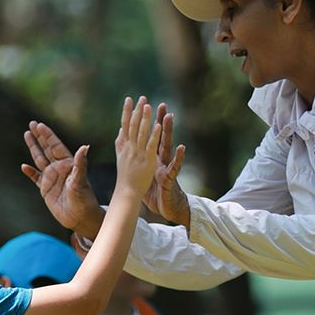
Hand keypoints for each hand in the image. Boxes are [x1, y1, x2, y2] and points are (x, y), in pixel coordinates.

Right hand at [22, 121, 98, 231]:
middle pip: (46, 149)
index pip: (56, 146)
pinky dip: (30, 172)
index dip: (48, 135)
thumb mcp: (81, 181)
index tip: (40, 125)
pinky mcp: (46, 189)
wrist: (80, 217)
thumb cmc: (84, 199)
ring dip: (33, 148)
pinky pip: (35, 178)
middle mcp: (59, 169)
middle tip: (31, 123)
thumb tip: (85, 147)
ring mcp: (51, 178)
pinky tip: (24, 166)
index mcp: (68, 164)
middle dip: (39, 136)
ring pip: (39, 159)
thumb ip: (80, 164)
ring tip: (27, 135)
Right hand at [114, 96, 160, 196]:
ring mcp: (137, 154)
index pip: (125, 126)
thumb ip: (121, 143)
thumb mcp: (121, 157)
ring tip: (148, 106)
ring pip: (141, 133)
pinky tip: (158, 125)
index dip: (126, 112)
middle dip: (137, 111)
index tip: (129, 99)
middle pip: (132, 126)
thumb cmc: (125, 177)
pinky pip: (151, 146)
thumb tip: (120, 130)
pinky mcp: (147, 161)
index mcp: (123, 147)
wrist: (126, 193)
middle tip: (142, 97)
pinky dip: (154, 135)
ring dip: (145, 119)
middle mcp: (129, 148)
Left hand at [144, 104, 188, 226]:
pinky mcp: (170, 178)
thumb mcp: (146, 174)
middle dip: (160, 122)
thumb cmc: (157, 192)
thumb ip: (141, 162)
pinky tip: (182, 148)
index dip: (148, 125)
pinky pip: (175, 167)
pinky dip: (179, 158)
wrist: (167, 208)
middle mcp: (161, 160)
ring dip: (168, 132)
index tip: (145, 109)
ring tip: (170, 117)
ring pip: (168, 147)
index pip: (150, 138)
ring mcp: (166, 167)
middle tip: (162, 105)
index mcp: (152, 158)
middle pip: (160, 137)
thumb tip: (132, 152)